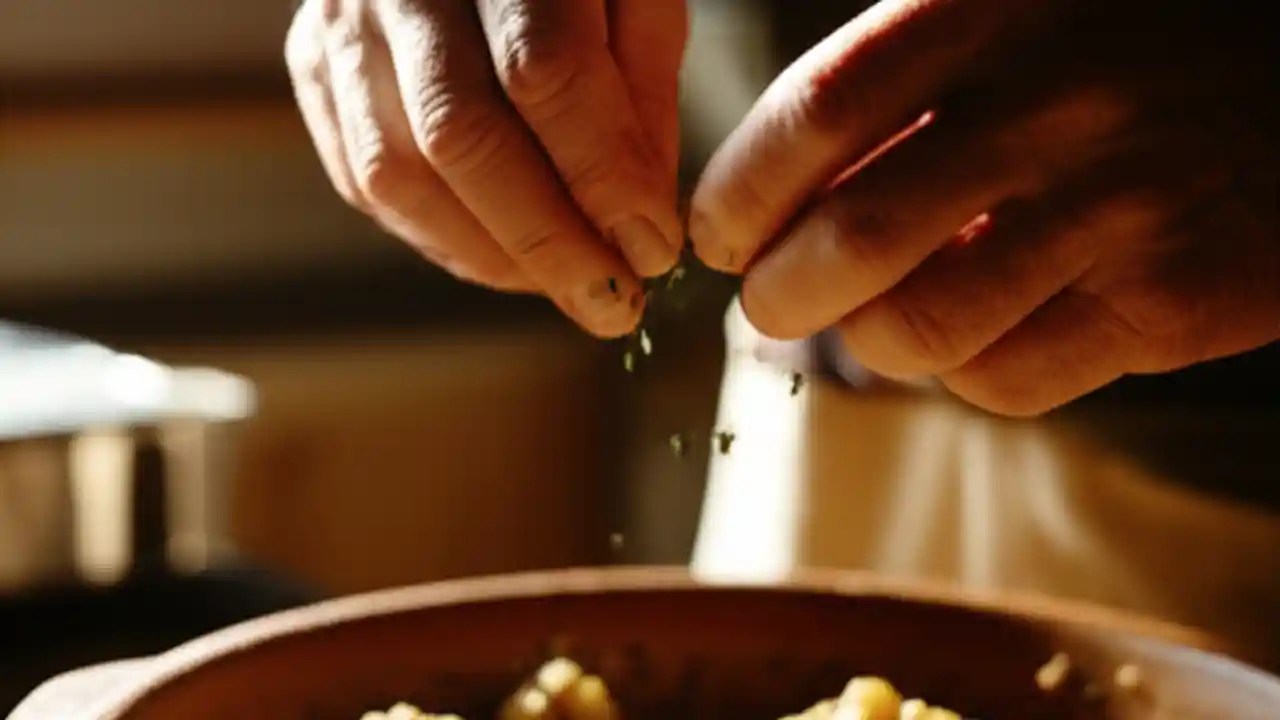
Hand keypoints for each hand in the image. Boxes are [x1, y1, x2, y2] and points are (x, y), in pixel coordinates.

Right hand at [286, 0, 686, 336]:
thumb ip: (641, 93)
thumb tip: (633, 220)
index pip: (542, 73)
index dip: (601, 176)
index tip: (653, 249)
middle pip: (460, 136)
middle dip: (546, 241)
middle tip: (612, 303)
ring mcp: (342, 24)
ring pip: (398, 173)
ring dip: (490, 256)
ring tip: (564, 287)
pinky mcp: (312, 65)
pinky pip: (364, 181)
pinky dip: (440, 238)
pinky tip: (502, 256)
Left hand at [691, 0, 1277, 414]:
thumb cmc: (1119, 49)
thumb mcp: (1005, 15)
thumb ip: (891, 86)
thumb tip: (760, 209)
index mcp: (991, 10)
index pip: (816, 114)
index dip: (738, 196)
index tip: (720, 239)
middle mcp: (1058, 102)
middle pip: (848, 243)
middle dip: (779, 296)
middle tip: (774, 302)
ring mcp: (1122, 207)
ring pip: (915, 331)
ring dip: (869, 342)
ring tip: (877, 319)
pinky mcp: (1172, 303)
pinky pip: (1002, 381)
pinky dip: (961, 372)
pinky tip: (982, 330)